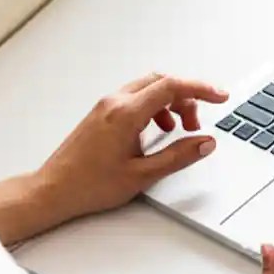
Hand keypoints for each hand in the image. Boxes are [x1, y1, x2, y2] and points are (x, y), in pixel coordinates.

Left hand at [37, 73, 228, 224]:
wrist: (53, 191)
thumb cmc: (88, 185)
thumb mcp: (143, 175)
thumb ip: (179, 156)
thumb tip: (205, 143)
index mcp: (126, 113)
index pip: (172, 86)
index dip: (201, 89)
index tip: (220, 97)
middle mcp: (115, 103)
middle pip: (162, 82)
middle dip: (187, 98)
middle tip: (200, 121)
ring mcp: (106, 106)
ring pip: (149, 89)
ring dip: (171, 104)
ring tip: (179, 131)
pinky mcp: (102, 114)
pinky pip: (136, 99)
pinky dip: (155, 109)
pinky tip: (157, 132)